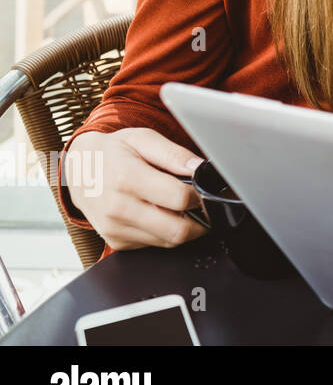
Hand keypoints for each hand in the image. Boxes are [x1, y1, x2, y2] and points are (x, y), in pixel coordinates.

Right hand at [66, 128, 207, 250]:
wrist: (78, 168)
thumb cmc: (113, 152)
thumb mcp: (143, 139)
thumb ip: (174, 154)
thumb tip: (200, 168)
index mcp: (127, 179)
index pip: (180, 199)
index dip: (200, 195)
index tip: (202, 190)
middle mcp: (118, 209)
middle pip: (177, 230)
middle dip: (199, 220)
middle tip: (201, 206)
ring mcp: (114, 229)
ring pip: (168, 241)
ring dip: (183, 228)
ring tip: (180, 208)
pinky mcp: (115, 241)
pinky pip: (153, 245)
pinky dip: (164, 233)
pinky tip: (160, 215)